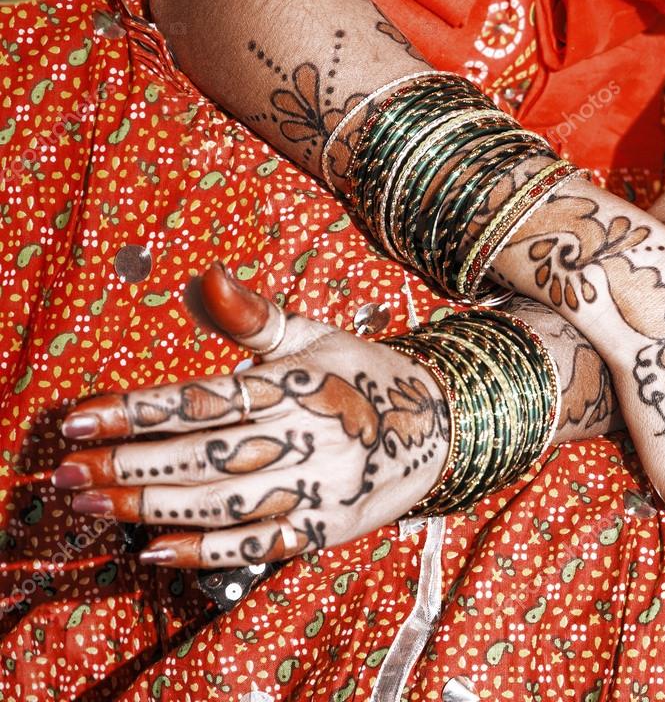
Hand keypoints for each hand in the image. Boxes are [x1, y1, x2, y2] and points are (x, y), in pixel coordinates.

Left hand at [51, 264, 448, 567]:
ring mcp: (316, 488)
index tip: (82, 421)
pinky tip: (152, 552)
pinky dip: (202, 551)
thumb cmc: (360, 373)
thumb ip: (254, 316)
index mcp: (296, 384)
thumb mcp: (313, 336)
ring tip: (89, 507)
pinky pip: (257, 544)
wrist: (435, 425)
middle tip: (66, 472)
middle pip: (202, 456)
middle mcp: (304, 437)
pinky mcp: (324, 528)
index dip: (139, 411)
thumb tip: (211, 275)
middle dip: (128, 467)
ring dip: (148, 510)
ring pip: (219, 503)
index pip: (204, 399)